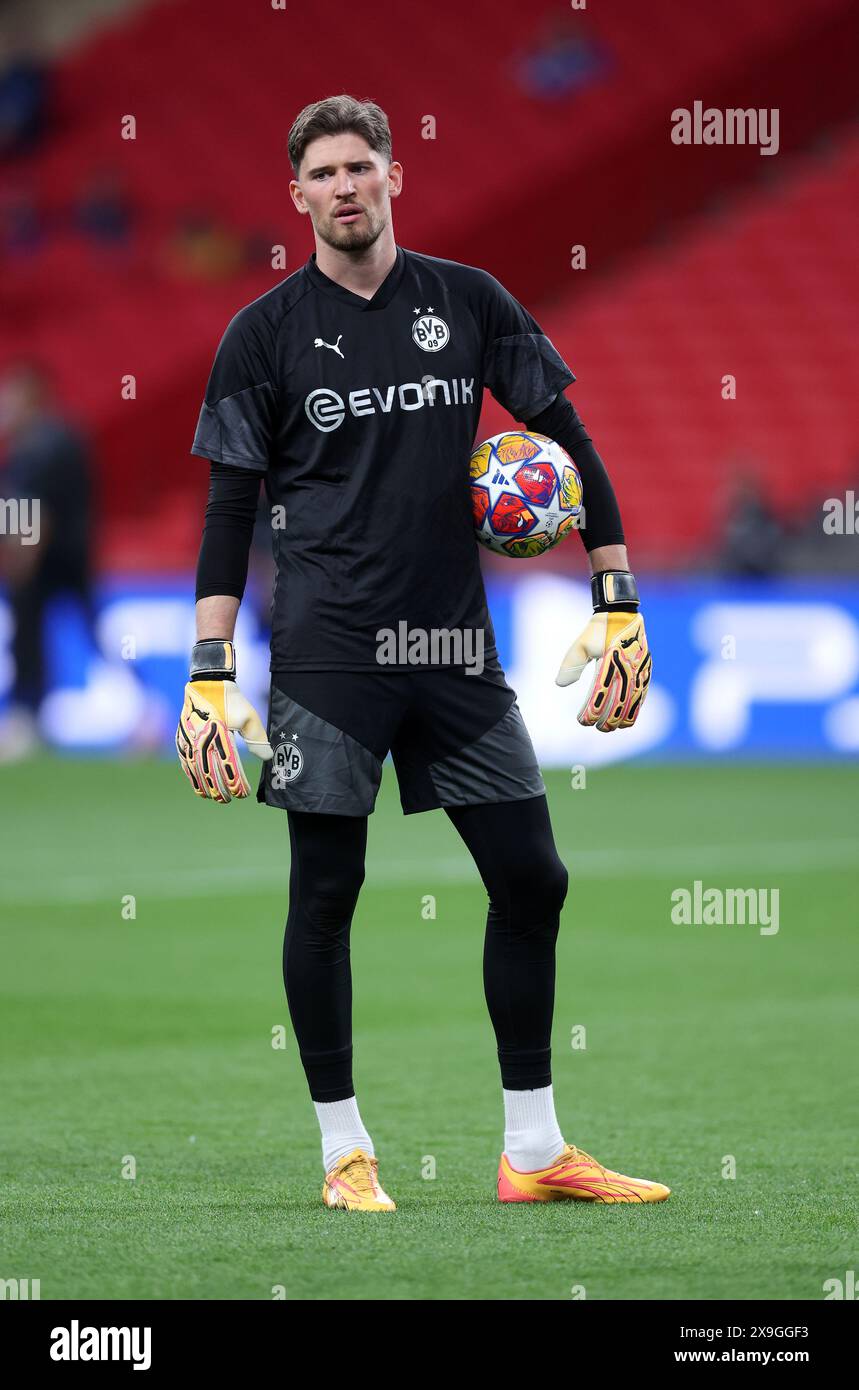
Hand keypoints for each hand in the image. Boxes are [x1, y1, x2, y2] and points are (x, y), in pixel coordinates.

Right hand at [176, 678, 272, 801]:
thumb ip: (257, 738)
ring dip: (205, 787)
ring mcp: (189, 740)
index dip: (235, 784)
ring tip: (214, 798)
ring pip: (196, 771)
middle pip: (210, 774)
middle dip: (221, 790)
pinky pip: (185, 763)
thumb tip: (266, 757)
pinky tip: (198, 785)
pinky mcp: (181, 738)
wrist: (206, 683)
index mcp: (219, 735)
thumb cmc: (231, 699)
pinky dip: (192, 776)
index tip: (243, 793)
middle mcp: (202, 740)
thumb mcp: (248, 715)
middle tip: (230, 799)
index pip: (228, 768)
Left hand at [556, 608, 651, 731]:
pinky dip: (635, 708)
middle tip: (596, 728)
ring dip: (623, 718)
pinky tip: (627, 717)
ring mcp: (638, 670)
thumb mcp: (581, 644)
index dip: (592, 712)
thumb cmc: (598, 630)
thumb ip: (571, 664)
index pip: (599, 695)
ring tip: (612, 728)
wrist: (623, 614)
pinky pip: (642, 694)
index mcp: (609, 662)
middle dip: (608, 721)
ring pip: (633, 702)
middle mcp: (626, 668)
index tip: (582, 720)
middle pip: (618, 703)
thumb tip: (559, 684)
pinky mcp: (645, 670)